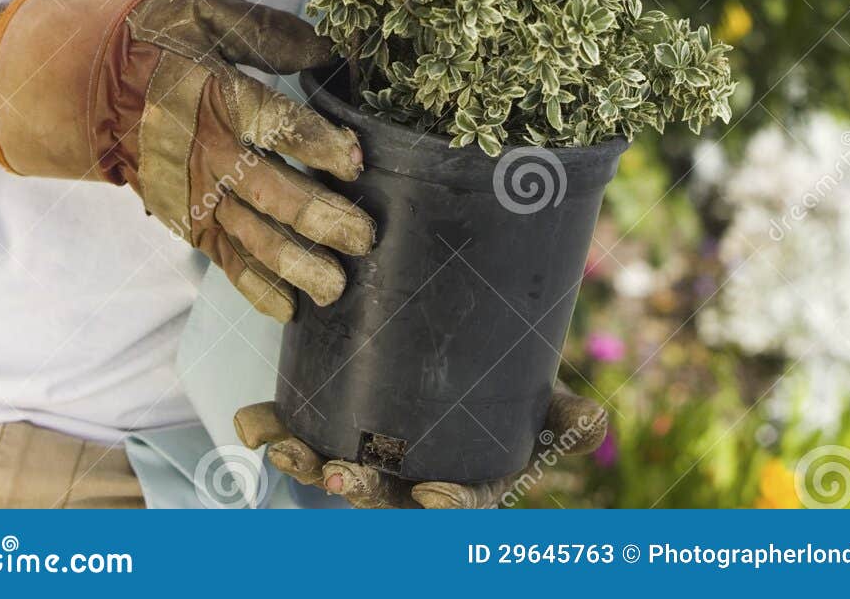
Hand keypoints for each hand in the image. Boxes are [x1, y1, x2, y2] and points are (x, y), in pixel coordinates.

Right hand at [0, 0, 374, 319]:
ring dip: (295, 262)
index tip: (354, 161)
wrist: (93, 83)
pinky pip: (223, 257)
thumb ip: (267, 34)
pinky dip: (254, 285)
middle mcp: (207, 152)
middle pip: (270, 192)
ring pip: (250, 235)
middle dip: (319, 217)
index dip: (317, 143)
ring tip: (336, 286)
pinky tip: (288, 306)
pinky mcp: (185, 218)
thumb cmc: (162, 44)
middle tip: (362, 237)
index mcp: (217, 96)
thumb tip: (325, 51)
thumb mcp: (207, 16)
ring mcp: (194, 192)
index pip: (276, 124)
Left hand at [234, 382, 607, 507]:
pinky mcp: (329, 421)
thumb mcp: (536, 397)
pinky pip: (295, 432)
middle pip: (383, 494)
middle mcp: (410, 474)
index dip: (446, 507)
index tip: (431, 496)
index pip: (458, 504)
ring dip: (305, 464)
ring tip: (285, 448)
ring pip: (331, 468)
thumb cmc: (503, 381)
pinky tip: (252, 420)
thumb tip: (598, 425)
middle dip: (358, 487)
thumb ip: (562, 415)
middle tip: (343, 470)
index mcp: (464, 476)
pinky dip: (270, 429)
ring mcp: (365, 452)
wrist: (445, 342)